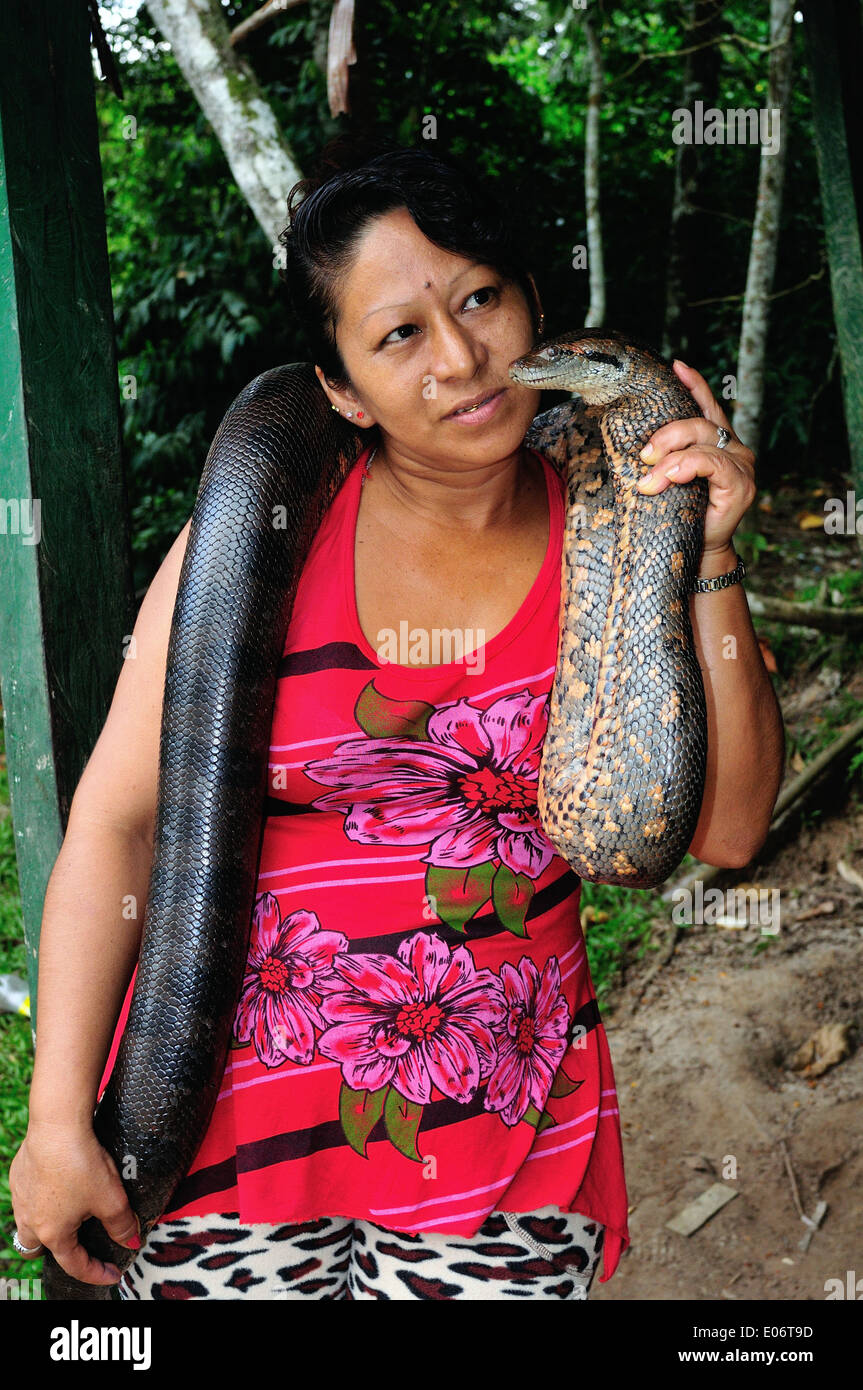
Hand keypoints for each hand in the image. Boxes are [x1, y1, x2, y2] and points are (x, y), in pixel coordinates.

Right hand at [9, 1119, 140, 1285]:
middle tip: (80, 1245)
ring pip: (29, 1223)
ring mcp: (21, 1198)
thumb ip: (122, 1225)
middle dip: (58, 1252)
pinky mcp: (19, 1175)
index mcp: (53, 1233)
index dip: (97, 1273)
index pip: (75, 1265)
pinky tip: (58, 1182)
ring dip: (47, 1224)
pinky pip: (27, 1196)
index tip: (113, 1274)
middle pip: (39, 1249)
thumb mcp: (112, 1199)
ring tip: (70, 1212)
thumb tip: (131, 1241)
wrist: (57, 1126)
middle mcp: (30, 1220)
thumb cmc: (82, 1165)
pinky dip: (41, 1197)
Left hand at [635, 360, 755, 556]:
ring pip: (703, 443)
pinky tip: (670, 477)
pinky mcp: (741, 485)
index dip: (695, 385)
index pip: (707, 406)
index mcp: (720, 442)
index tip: (676, 366)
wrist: (696, 553)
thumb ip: (665, 455)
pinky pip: (711, 463)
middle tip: (643, 455)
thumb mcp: (668, 479)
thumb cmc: (679, 516)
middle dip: (667, 435)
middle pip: (700, 423)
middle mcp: (736, 449)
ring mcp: (742, 466)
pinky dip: (687, 466)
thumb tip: (635, 441)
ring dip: (670, 457)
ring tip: (648, 479)